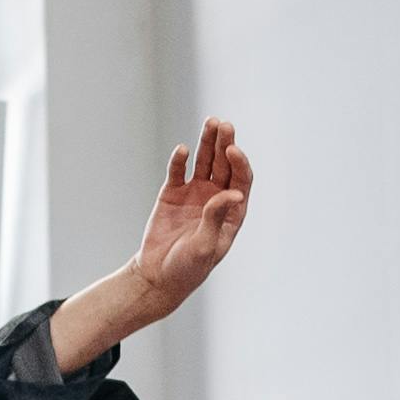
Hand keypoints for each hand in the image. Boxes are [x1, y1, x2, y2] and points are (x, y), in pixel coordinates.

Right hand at [127, 118, 251, 326]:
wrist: (158, 277)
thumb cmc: (188, 268)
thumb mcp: (205, 246)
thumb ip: (217, 218)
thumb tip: (235, 192)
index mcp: (232, 211)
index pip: (241, 179)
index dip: (239, 162)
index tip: (232, 150)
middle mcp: (216, 198)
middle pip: (225, 164)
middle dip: (225, 143)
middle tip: (223, 125)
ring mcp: (194, 194)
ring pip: (205, 161)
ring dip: (208, 142)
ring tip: (210, 122)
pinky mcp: (172, 194)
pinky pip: (178, 171)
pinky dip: (180, 160)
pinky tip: (182, 150)